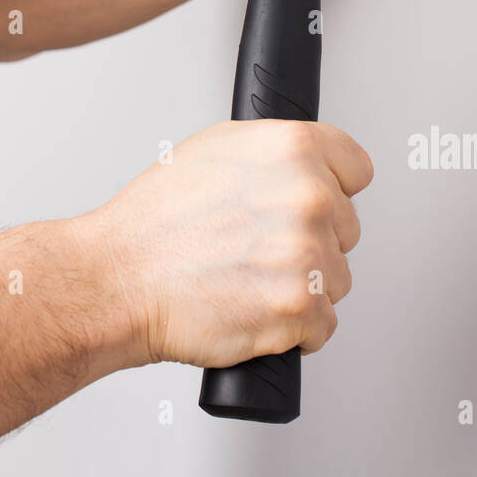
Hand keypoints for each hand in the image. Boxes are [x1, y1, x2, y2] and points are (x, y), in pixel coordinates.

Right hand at [81, 118, 372, 368]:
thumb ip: (274, 153)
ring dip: (303, 286)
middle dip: (312, 240)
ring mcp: (308, 253)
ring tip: (250, 278)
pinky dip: (294, 328)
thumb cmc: (154, 221)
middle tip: (260, 246)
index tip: (310, 203)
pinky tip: (254, 307)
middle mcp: (308, 196)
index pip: (357, 169)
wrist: (119, 279)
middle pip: (347, 228)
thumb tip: (308, 163)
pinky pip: (324, 324)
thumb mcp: (215, 149)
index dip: (332, 188)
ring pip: (337, 278)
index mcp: (293, 148)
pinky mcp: (301, 308)